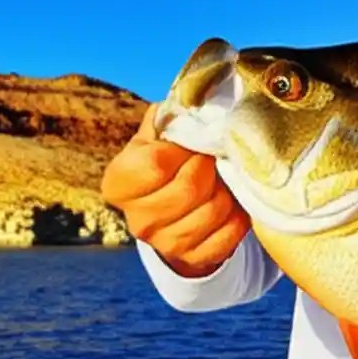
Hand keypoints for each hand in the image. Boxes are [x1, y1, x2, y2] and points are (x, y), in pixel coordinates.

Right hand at [102, 103, 249, 277]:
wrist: (176, 215)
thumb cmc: (166, 167)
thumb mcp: (157, 140)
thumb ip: (167, 120)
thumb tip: (191, 99)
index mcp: (118, 185)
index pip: (155, 163)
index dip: (182, 149)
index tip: (191, 143)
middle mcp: (137, 220)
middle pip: (189, 187)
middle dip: (209, 167)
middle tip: (212, 160)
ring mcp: (166, 244)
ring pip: (214, 209)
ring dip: (226, 190)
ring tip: (221, 180)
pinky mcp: (196, 259)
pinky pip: (231, 232)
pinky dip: (238, 214)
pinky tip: (231, 203)